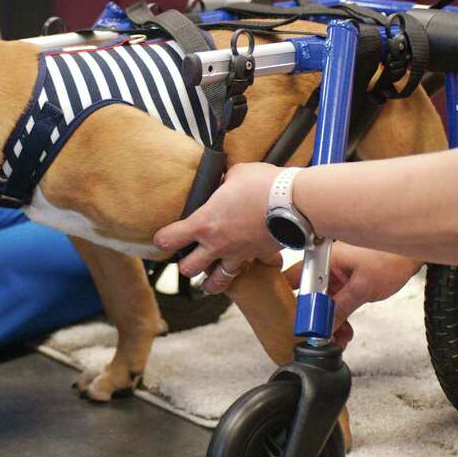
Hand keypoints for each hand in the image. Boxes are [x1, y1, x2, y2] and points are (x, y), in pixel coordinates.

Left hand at [153, 162, 283, 292]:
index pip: (170, 239)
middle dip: (185, 265)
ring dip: (210, 282)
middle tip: (188, 257)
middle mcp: (217, 244)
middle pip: (187, 269)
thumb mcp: (237, 174)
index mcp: (205, 222)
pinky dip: (243, 272)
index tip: (161, 240)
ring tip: (209, 281)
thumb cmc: (265, 186)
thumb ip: (225, 182)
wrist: (295, 202)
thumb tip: (225, 182)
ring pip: (216, 282)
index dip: (162, 241)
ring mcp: (238, 255)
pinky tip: (243, 266)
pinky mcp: (257, 258)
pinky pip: (246, 272)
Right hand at [283, 242, 420, 347]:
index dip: (293, 302)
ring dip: (327, 320)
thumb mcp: (363, 288)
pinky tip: (344, 329)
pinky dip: (337, 316)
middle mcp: (326, 264)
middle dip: (312, 316)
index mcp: (324, 257)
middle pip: (307, 294)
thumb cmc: (391, 258)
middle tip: (319, 334)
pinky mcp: (345, 282)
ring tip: (335, 337)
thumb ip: (341, 308)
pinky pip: (334, 301)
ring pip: (321, 301)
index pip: (295, 280)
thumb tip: (324, 327)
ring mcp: (335, 273)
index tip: (301, 322)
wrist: (412, 256)